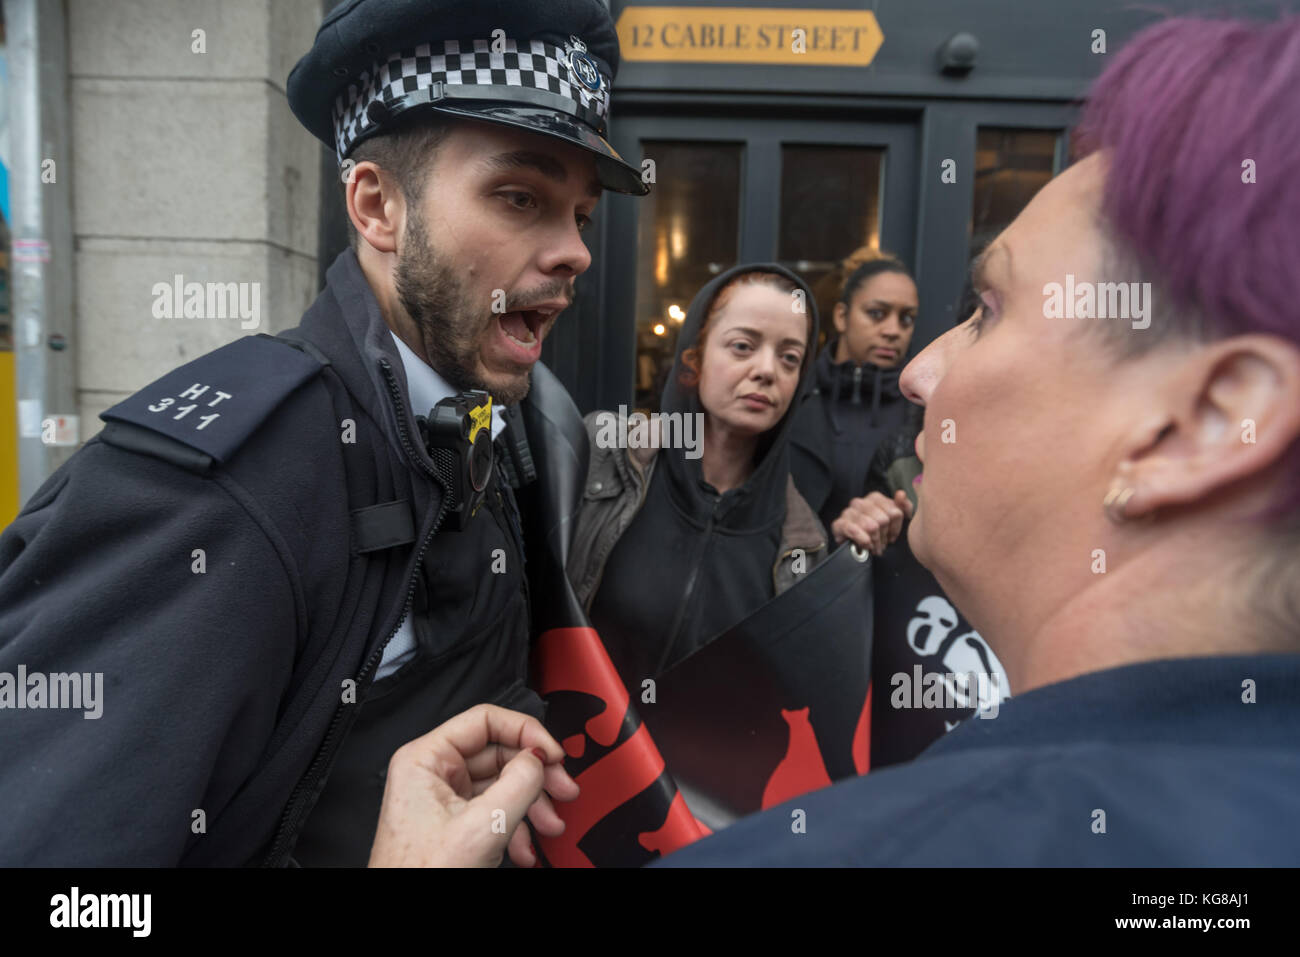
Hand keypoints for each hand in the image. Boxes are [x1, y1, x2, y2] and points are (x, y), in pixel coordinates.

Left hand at [368, 703, 579, 867]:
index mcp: (425, 759)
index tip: (553, 754)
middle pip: (499, 754)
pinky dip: (517, 826)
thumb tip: (539, 758)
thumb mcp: (483, 825)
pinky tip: (527, 847)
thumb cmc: (423, 874)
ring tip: (550, 825)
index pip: (485, 720)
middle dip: (536, 776)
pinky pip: (495, 811)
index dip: (526, 732)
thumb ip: (519, 783)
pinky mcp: (453, 825)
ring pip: (502, 784)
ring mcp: (443, 800)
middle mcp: (432, 773)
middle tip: (563, 789)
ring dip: (532, 805)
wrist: (406, 921)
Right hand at [830, 490, 913, 555]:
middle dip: (884, 536)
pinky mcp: (838, 524)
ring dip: (875, 541)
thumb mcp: (898, 521)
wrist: (858, 553)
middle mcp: (860, 502)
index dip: (896, 528)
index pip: (894, 512)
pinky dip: (862, 539)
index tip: (892, 537)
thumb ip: (904, 506)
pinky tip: (866, 545)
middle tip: (882, 545)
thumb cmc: (879, 534)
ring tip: (875, 548)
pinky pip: (853, 529)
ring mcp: (848, 512)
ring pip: (870, 526)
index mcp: (874, 498)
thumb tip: (900, 494)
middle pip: (883, 520)